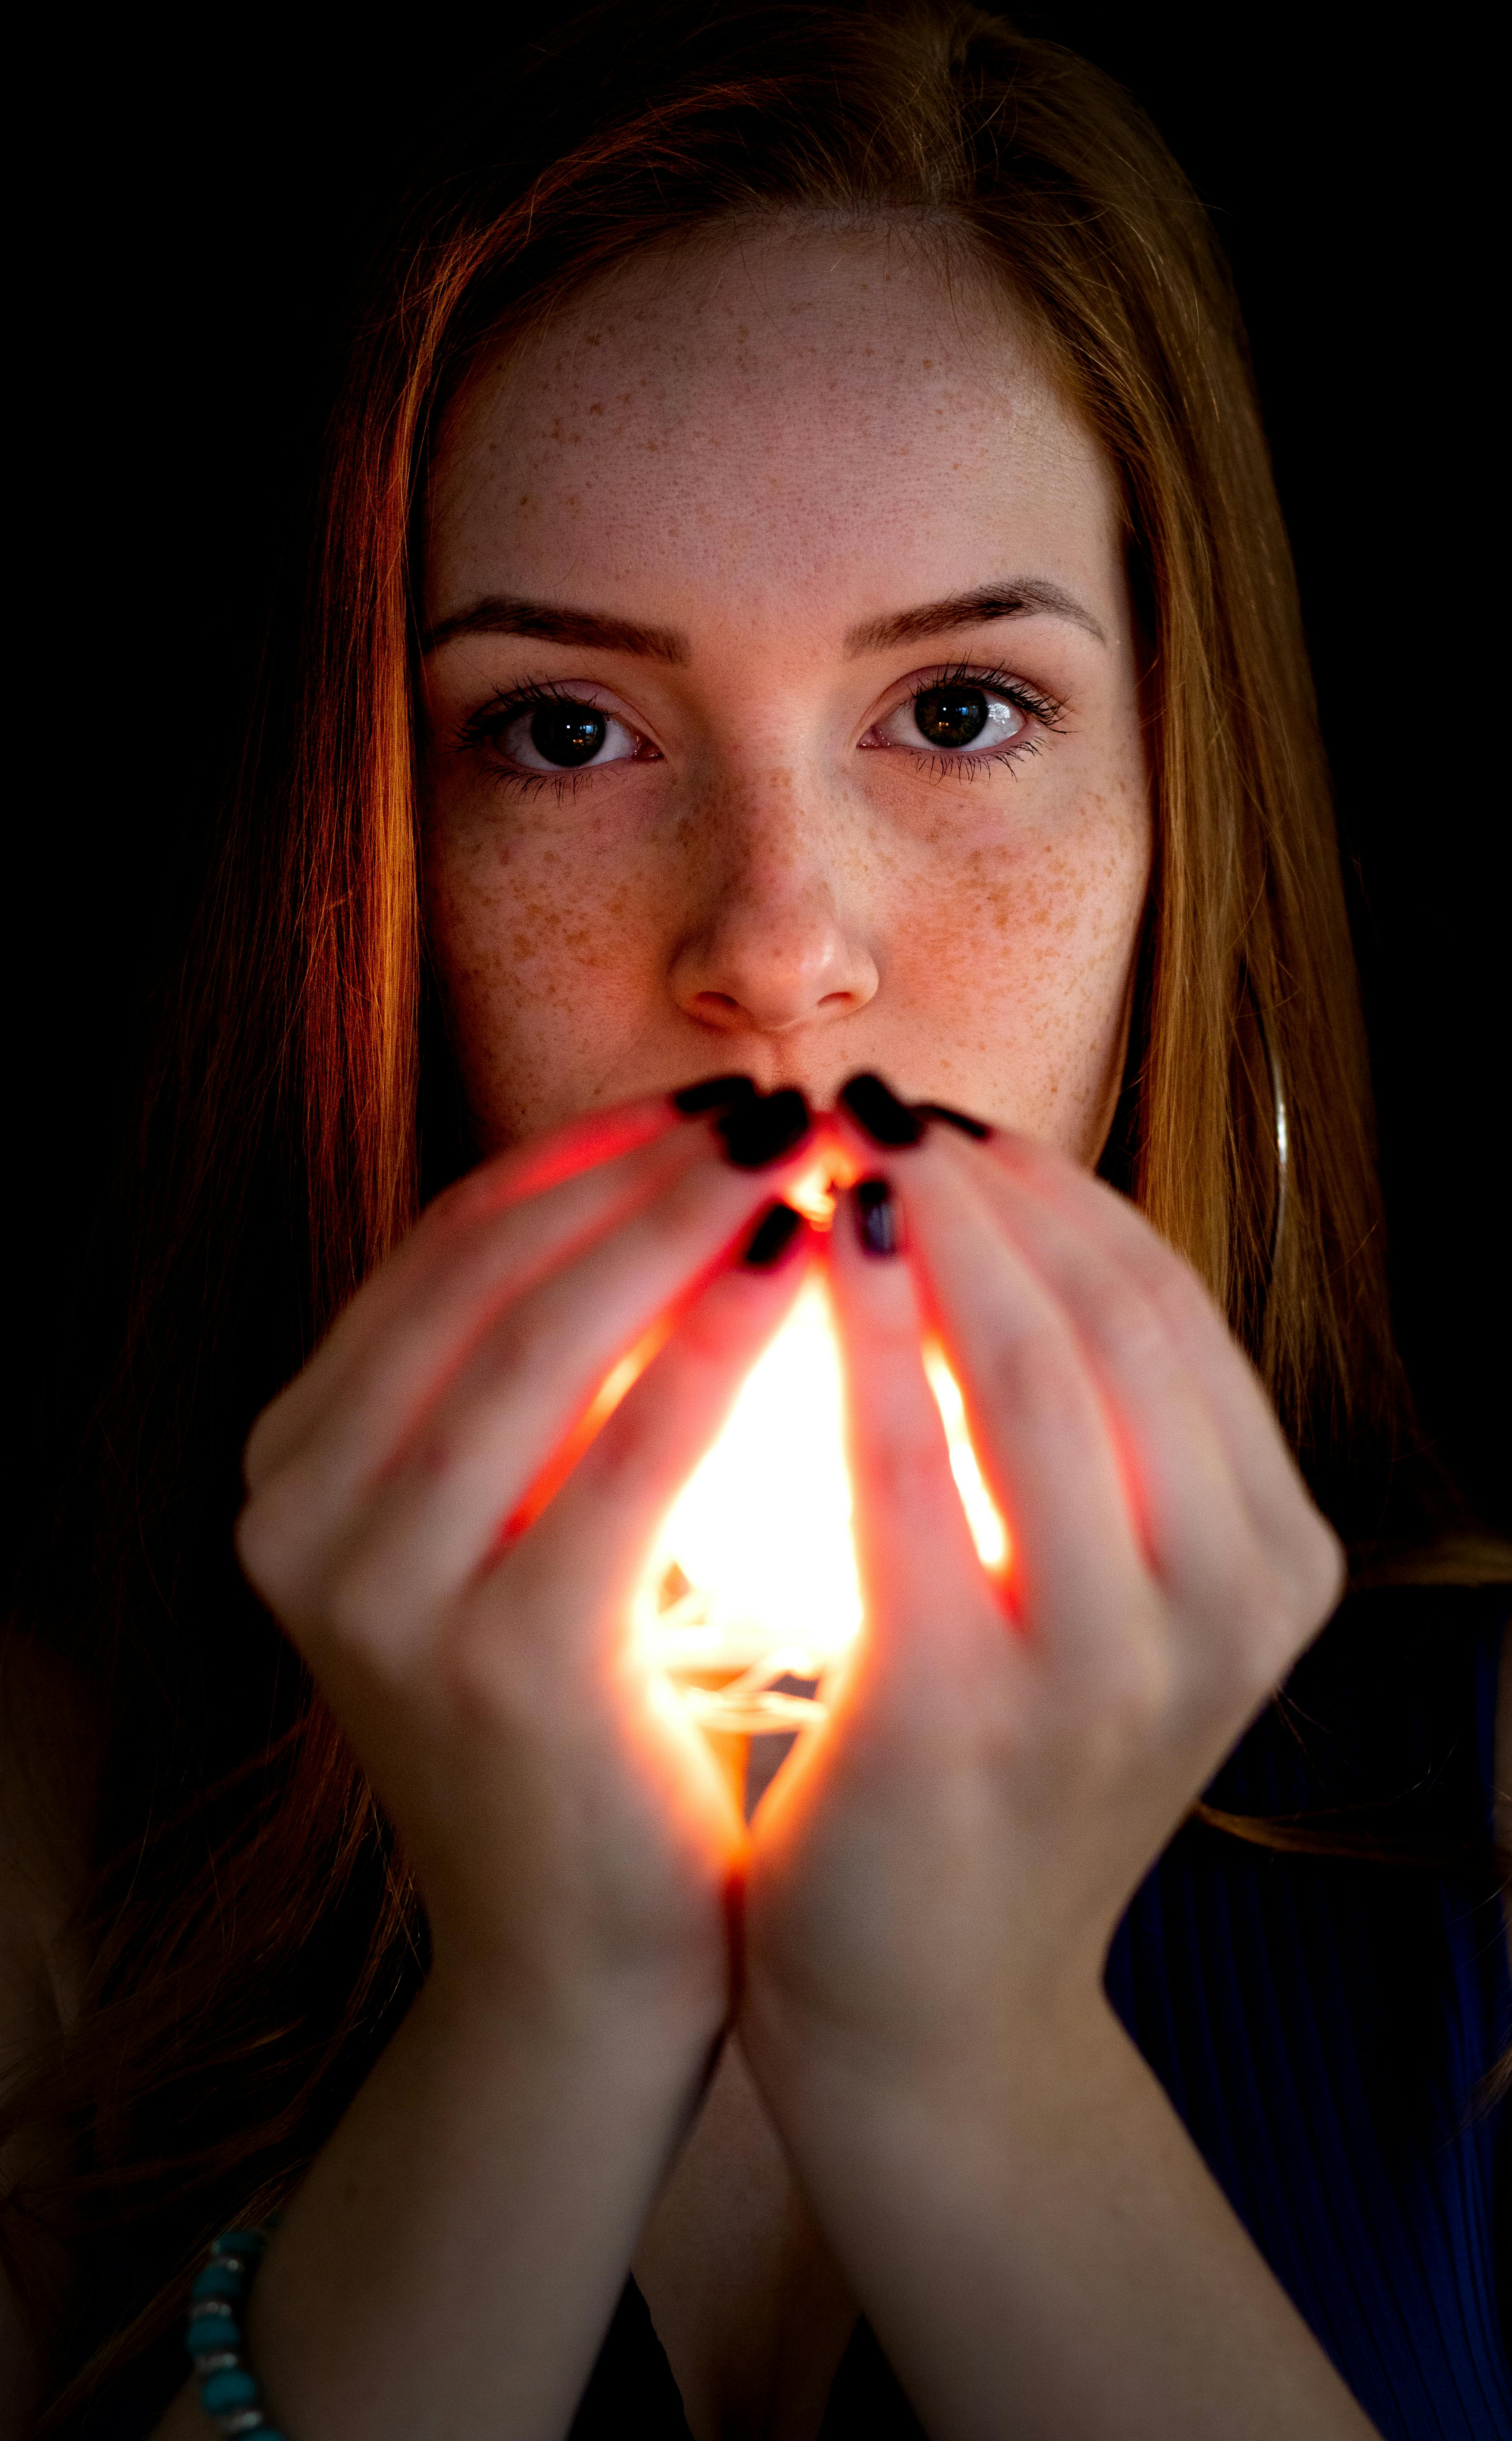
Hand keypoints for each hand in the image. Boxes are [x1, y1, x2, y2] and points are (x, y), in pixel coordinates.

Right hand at [237, 1093, 819, 2041]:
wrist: (578, 1960)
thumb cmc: (585, 1718)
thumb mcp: (522, 1526)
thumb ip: (548, 1381)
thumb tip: (675, 1174)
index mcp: (299, 1467)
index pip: (446, 1251)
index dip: (583, 1154)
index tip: (711, 1095)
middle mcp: (301, 1520)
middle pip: (487, 1278)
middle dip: (638, 1168)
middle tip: (778, 1100)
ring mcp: (378, 1598)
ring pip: (542, 1346)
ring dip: (681, 1226)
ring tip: (805, 1154)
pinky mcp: (493, 1667)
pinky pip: (621, 1463)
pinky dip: (712, 1349)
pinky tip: (802, 1271)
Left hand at [743, 1110, 1343, 2086]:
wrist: (932, 2016)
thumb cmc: (982, 1775)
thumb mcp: (1084, 1599)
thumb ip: (1077, 1445)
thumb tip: (992, 1230)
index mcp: (1275, 1561)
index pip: (1171, 1312)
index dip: (1056, 1194)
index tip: (949, 1121)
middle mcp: (1234, 1606)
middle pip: (1117, 1321)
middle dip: (992, 1189)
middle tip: (875, 1100)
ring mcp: (1120, 1664)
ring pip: (1039, 1375)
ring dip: (932, 1235)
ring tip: (830, 1148)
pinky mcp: (980, 1710)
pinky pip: (918, 1475)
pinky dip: (868, 1348)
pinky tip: (802, 1262)